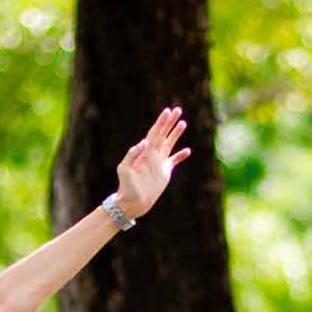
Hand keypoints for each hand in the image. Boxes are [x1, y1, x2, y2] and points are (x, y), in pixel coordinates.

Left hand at [112, 107, 190, 221]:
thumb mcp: (124, 169)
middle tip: (178, 110)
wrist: (132, 202)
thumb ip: (132, 155)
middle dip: (170, 122)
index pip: (154, 133)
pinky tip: (187, 150)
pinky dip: (180, 156)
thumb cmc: (126, 186)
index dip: (161, 122)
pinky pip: (174, 161)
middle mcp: (152, 155)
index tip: (168, 111)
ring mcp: (159, 163)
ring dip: (176, 134)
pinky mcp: (164, 173)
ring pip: (170, 144)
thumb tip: (144, 142)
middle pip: (163, 134)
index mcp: (144, 152)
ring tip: (183, 123)